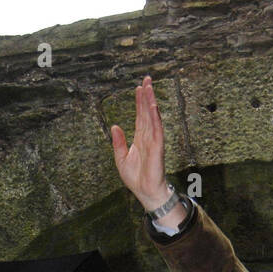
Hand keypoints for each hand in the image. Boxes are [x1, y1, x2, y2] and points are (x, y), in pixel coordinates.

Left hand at [111, 75, 172, 212]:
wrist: (145, 192)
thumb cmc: (135, 178)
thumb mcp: (121, 158)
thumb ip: (118, 142)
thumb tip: (115, 126)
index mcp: (140, 138)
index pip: (140, 116)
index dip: (139, 102)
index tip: (139, 87)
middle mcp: (148, 136)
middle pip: (147, 112)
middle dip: (146, 95)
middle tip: (147, 79)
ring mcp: (154, 141)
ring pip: (152, 117)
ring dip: (151, 101)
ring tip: (149, 87)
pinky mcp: (157, 148)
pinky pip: (157, 129)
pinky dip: (155, 117)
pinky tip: (153, 106)